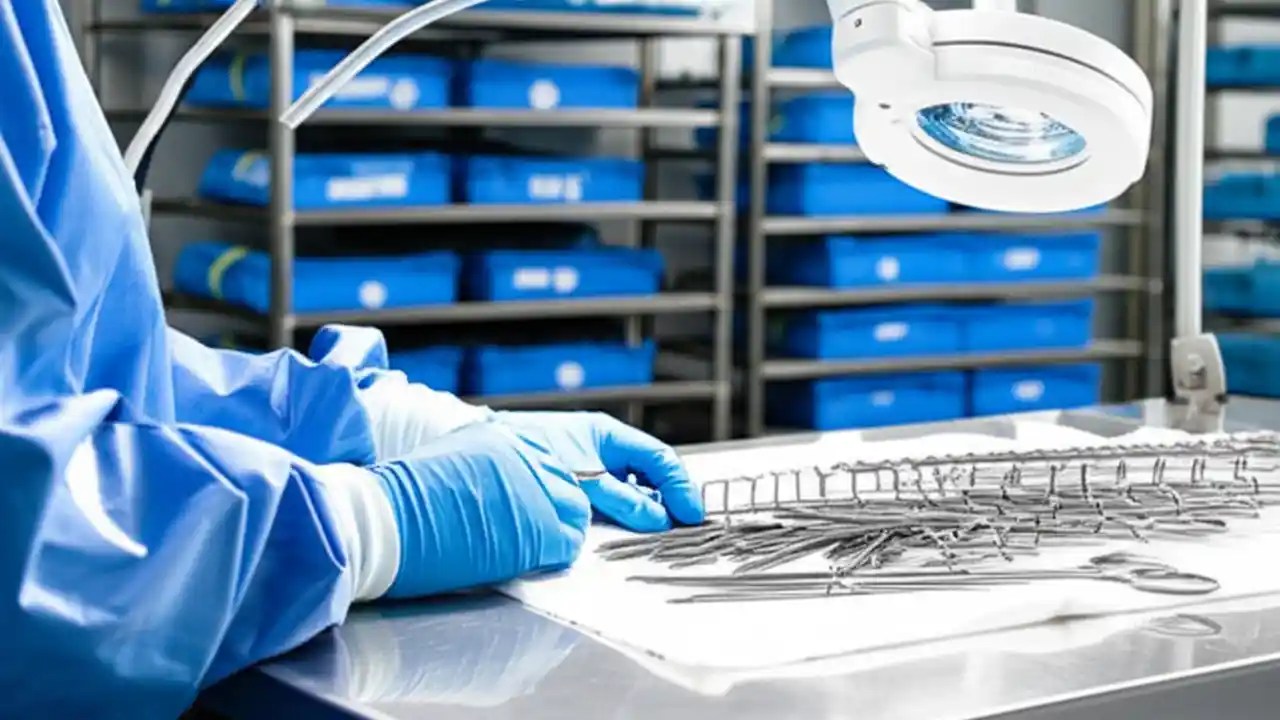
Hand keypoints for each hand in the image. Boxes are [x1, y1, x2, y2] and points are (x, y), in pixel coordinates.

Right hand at [369, 420, 588, 598]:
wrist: (384, 519)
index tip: (529, 509)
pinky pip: (568, 545)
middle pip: (567, 486)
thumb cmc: (399, 500)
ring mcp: (537, 491)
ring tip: (527, 550)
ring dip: (557, 534)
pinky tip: (527, 561)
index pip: (548, 463)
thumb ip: (484, 468)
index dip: (542, 491)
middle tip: (531, 535)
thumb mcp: (449, 460)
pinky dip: (554, 557)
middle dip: (554, 512)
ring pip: (575, 515)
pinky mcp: (540, 529)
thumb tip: (498, 492)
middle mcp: (527, 456)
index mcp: (504, 438)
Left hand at [496, 411, 703, 532]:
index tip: (692, 514)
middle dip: (667, 501)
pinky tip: (626, 531)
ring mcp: (588, 470)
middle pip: (647, 476)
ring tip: (659, 534)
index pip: (658, 458)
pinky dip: (621, 517)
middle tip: (683, 529)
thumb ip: (622, 500)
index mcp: (608, 435)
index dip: (679, 486)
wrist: (486, 458)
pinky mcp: (574, 489)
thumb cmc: (532, 453)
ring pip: (628, 492)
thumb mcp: (586, 479)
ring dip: (645, 512)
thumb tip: (657, 519)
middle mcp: (602, 450)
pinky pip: (607, 503)